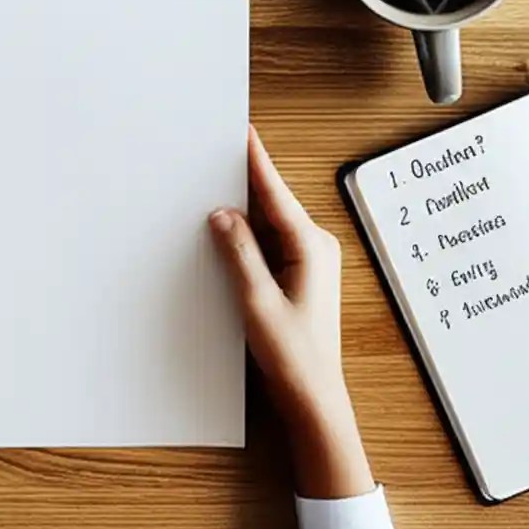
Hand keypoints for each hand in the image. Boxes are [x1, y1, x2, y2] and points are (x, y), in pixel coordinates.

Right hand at [209, 126, 373, 498]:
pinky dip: (247, 234)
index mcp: (310, 246)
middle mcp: (314, 247)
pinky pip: (269, 243)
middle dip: (244, 179)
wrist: (314, 398)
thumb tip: (221, 214)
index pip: (275, 192)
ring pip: (269, 223)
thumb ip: (238, 253)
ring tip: (214, 185)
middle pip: (272, 202)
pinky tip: (227, 231)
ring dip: (244, 209)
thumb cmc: (294, 356)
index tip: (242, 130)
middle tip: (215, 153)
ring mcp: (308, 262)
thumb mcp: (257, 301)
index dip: (255, 160)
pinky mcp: (298, 276)